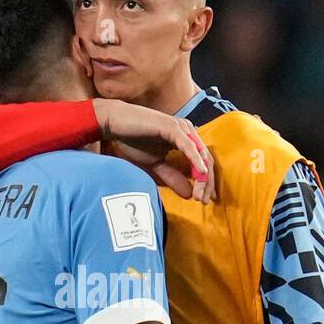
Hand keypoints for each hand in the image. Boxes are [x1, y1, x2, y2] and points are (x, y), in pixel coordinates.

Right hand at [92, 98, 215, 201]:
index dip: (206, 182)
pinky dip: (196, 159)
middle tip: (204, 201)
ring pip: (200, 154)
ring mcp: (182, 128)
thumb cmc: (133, 140)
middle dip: (207, 183)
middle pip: (206, 159)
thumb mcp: (156, 165)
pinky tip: (200, 173)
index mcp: (186, 139)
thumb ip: (172, 176)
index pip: (203, 162)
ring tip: (200, 194)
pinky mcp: (172, 127)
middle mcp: (188, 131)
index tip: (205, 200)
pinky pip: (188, 145)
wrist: (115, 122)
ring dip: (203, 176)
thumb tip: (189, 195)